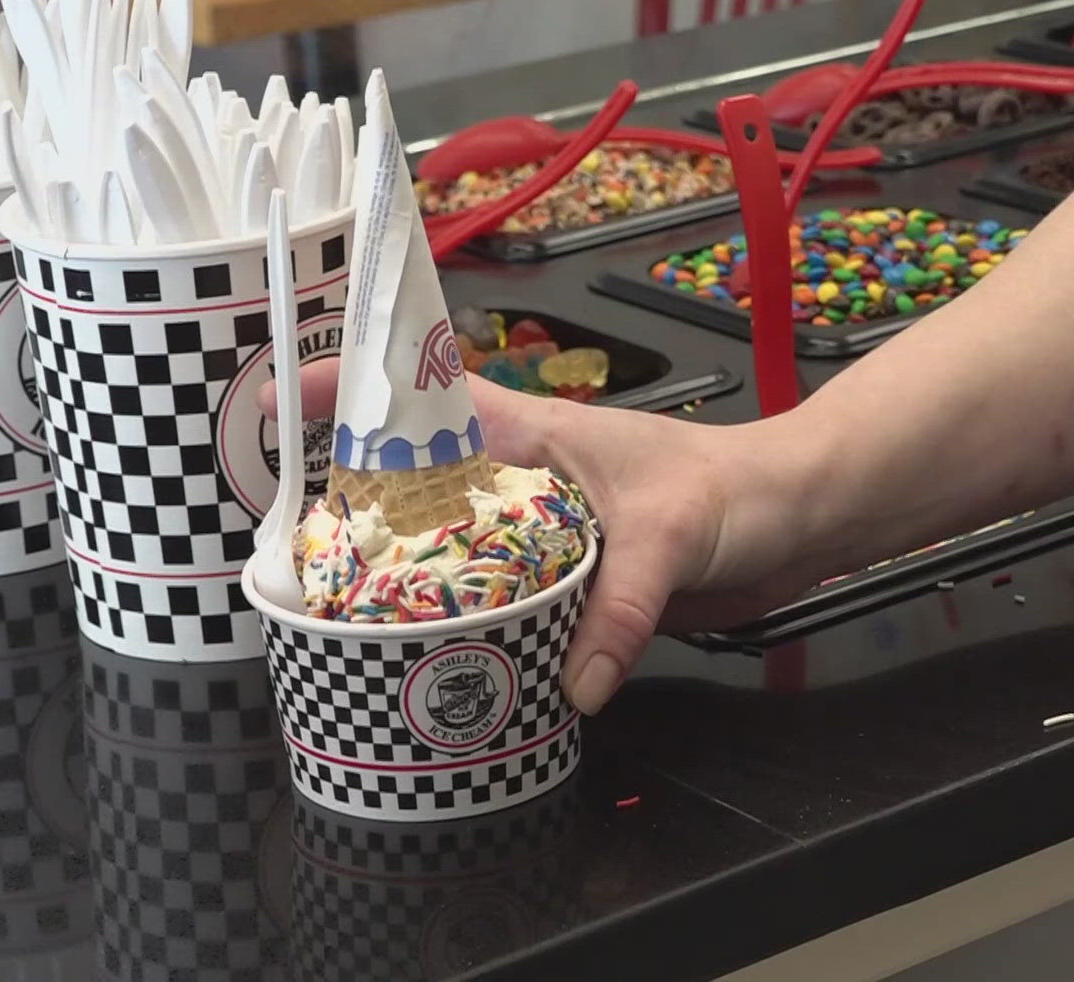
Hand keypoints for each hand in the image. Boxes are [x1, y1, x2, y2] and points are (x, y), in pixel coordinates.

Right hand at [264, 361, 812, 713]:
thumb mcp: (669, 535)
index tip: (280, 402)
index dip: (351, 389)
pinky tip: (438, 661)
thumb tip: (577, 683)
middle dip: (354, 509)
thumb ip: (619, 605)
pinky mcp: (566, 583)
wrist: (793, 524)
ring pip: (451, 551)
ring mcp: (540, 534)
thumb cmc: (734, 492)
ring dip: (407, 579)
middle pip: (417, 485)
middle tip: (295, 551)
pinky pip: (500, 604)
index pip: (427, 395)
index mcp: (533, 434)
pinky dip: (469, 629)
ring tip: (343, 618)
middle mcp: (523, 481)